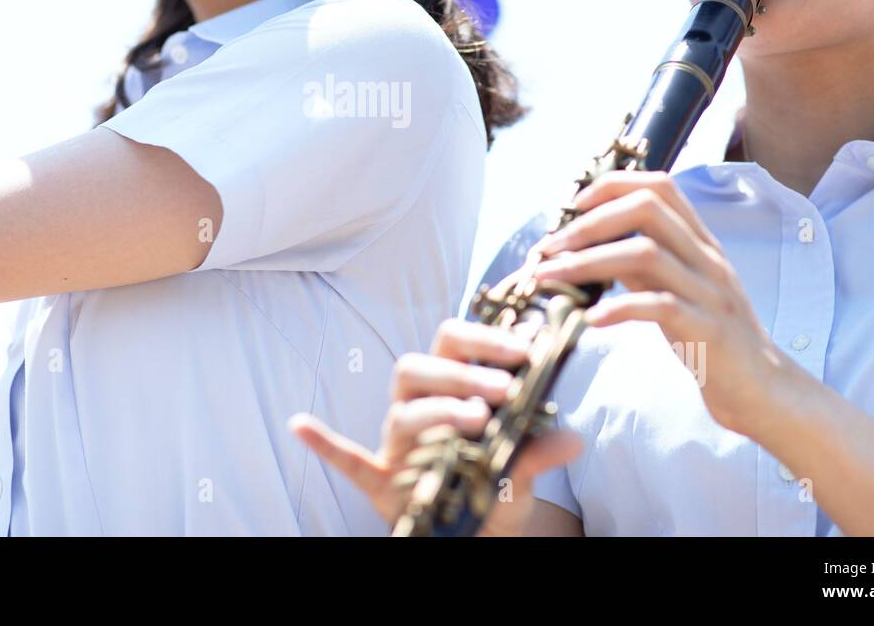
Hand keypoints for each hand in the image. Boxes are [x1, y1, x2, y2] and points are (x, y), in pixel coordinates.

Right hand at [290, 317, 582, 535]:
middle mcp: (415, 405)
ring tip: (476, 419)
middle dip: (462, 372)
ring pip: (401, 409)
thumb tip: (571, 438)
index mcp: (448, 387)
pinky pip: (347, 458)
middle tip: (504, 390)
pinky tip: (301, 426)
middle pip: (420, 366)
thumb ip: (539, 450)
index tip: (525, 348)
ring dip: (438, 407)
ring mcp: (395, 443)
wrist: (478, 533)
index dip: (484, 340)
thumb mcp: (523, 467)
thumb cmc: (493, 484)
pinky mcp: (379, 481)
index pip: (454, 342)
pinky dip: (325, 442)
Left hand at [531, 169, 792, 437]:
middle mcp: (707, 258)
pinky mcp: (708, 330)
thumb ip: (640, 262)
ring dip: (588, 262)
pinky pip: (660, 307)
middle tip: (550, 247)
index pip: (659, 187)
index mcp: (700, 242)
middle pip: (648, 209)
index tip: (571, 206)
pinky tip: (591, 319)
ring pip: (646, 254)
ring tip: (550, 277)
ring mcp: (710, 292)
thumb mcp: (674, 287)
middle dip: (591, 222)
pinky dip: (619, 308)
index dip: (612, 186)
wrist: (761, 389)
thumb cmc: (709, 336)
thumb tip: (589, 242)